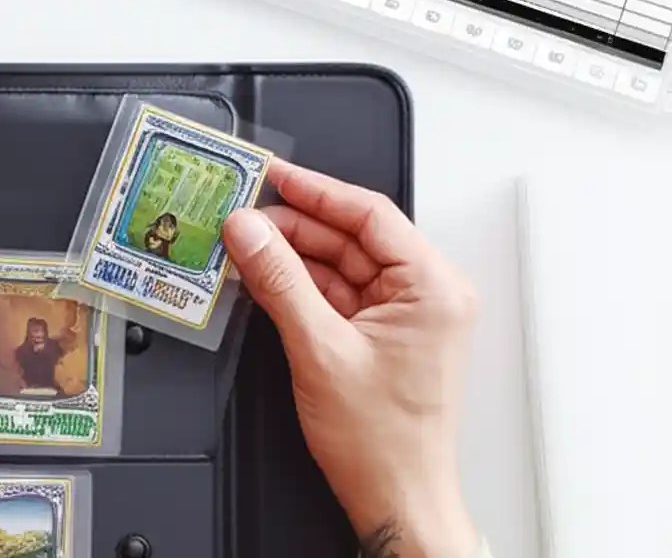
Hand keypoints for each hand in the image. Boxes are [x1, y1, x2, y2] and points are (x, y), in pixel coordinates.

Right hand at [223, 159, 479, 557]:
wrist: (395, 499)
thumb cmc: (382, 441)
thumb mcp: (319, 349)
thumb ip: (279, 282)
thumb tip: (249, 231)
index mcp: (432, 287)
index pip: (370, 214)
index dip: (315, 190)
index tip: (273, 175)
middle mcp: (426, 294)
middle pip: (351, 237)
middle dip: (294, 226)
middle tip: (242, 215)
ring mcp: (404, 315)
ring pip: (339, 264)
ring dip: (291, 256)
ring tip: (243, 244)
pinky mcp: (381, 334)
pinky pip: (336, 294)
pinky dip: (299, 285)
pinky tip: (262, 276)